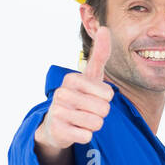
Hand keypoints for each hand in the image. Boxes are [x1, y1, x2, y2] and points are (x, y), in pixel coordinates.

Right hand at [35, 26, 114, 151]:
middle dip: (100, 114)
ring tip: (81, 120)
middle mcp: (62, 93)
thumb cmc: (79, 97)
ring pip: (96, 123)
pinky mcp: (57, 130)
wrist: (56, 124)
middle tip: (87, 111)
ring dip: (93, 125)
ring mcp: (57, 111)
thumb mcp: (90, 76)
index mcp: (72, 78)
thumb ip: (99, 55)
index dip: (105, 99)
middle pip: (103, 110)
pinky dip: (85, 136)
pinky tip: (75, 130)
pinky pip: (87, 136)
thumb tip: (105, 28)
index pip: (108, 94)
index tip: (93, 97)